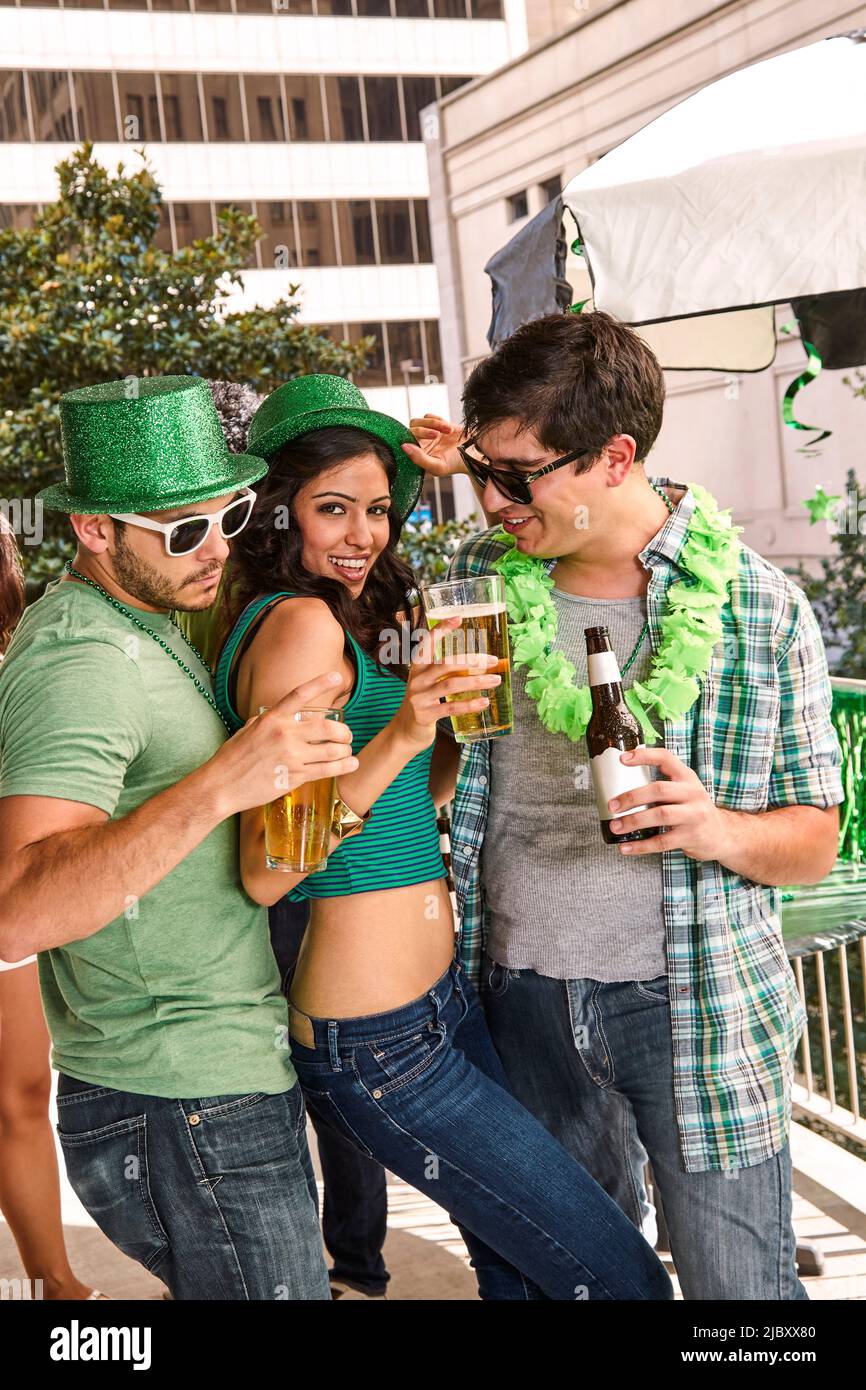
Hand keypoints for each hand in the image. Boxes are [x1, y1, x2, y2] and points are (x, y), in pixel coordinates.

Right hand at [213, 671, 357, 814]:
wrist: (221, 787)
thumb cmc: (231, 759)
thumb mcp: (247, 731)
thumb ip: (267, 721)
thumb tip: (277, 715)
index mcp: (272, 718)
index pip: (299, 694)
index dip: (320, 683)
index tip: (336, 677)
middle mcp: (284, 734)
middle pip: (327, 727)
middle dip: (344, 732)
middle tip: (347, 736)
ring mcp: (291, 756)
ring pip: (332, 750)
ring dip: (345, 750)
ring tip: (348, 752)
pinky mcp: (294, 776)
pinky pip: (326, 770)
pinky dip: (343, 766)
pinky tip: (351, 764)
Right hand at [393, 615, 500, 750]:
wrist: (405, 732)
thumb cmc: (423, 703)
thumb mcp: (428, 683)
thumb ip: (445, 672)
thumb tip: (479, 662)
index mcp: (417, 667)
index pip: (427, 643)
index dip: (442, 630)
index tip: (459, 618)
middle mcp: (417, 679)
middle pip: (446, 664)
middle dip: (472, 660)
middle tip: (493, 660)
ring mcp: (419, 697)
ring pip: (451, 684)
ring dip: (476, 681)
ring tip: (495, 680)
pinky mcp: (425, 715)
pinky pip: (451, 708)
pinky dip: (469, 704)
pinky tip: (484, 702)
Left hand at [402, 414, 466, 477]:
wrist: (476, 452)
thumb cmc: (457, 464)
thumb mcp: (438, 466)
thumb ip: (418, 458)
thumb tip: (403, 446)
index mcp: (417, 458)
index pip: (404, 445)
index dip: (412, 440)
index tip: (424, 442)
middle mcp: (419, 446)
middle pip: (410, 430)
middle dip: (424, 431)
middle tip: (437, 435)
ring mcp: (426, 434)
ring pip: (417, 421)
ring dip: (433, 424)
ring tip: (448, 431)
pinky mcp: (433, 425)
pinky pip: (427, 416)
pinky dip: (438, 420)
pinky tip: (449, 429)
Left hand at [607, 746, 733, 859]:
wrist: (723, 835)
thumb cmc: (694, 810)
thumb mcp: (685, 791)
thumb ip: (663, 786)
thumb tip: (622, 789)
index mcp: (687, 778)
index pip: (666, 758)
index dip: (644, 756)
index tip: (622, 759)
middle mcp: (693, 793)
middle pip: (659, 790)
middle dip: (632, 797)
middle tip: (612, 805)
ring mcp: (694, 815)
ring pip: (660, 815)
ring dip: (634, 821)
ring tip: (616, 827)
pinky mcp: (691, 837)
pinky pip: (662, 841)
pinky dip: (641, 845)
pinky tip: (626, 847)